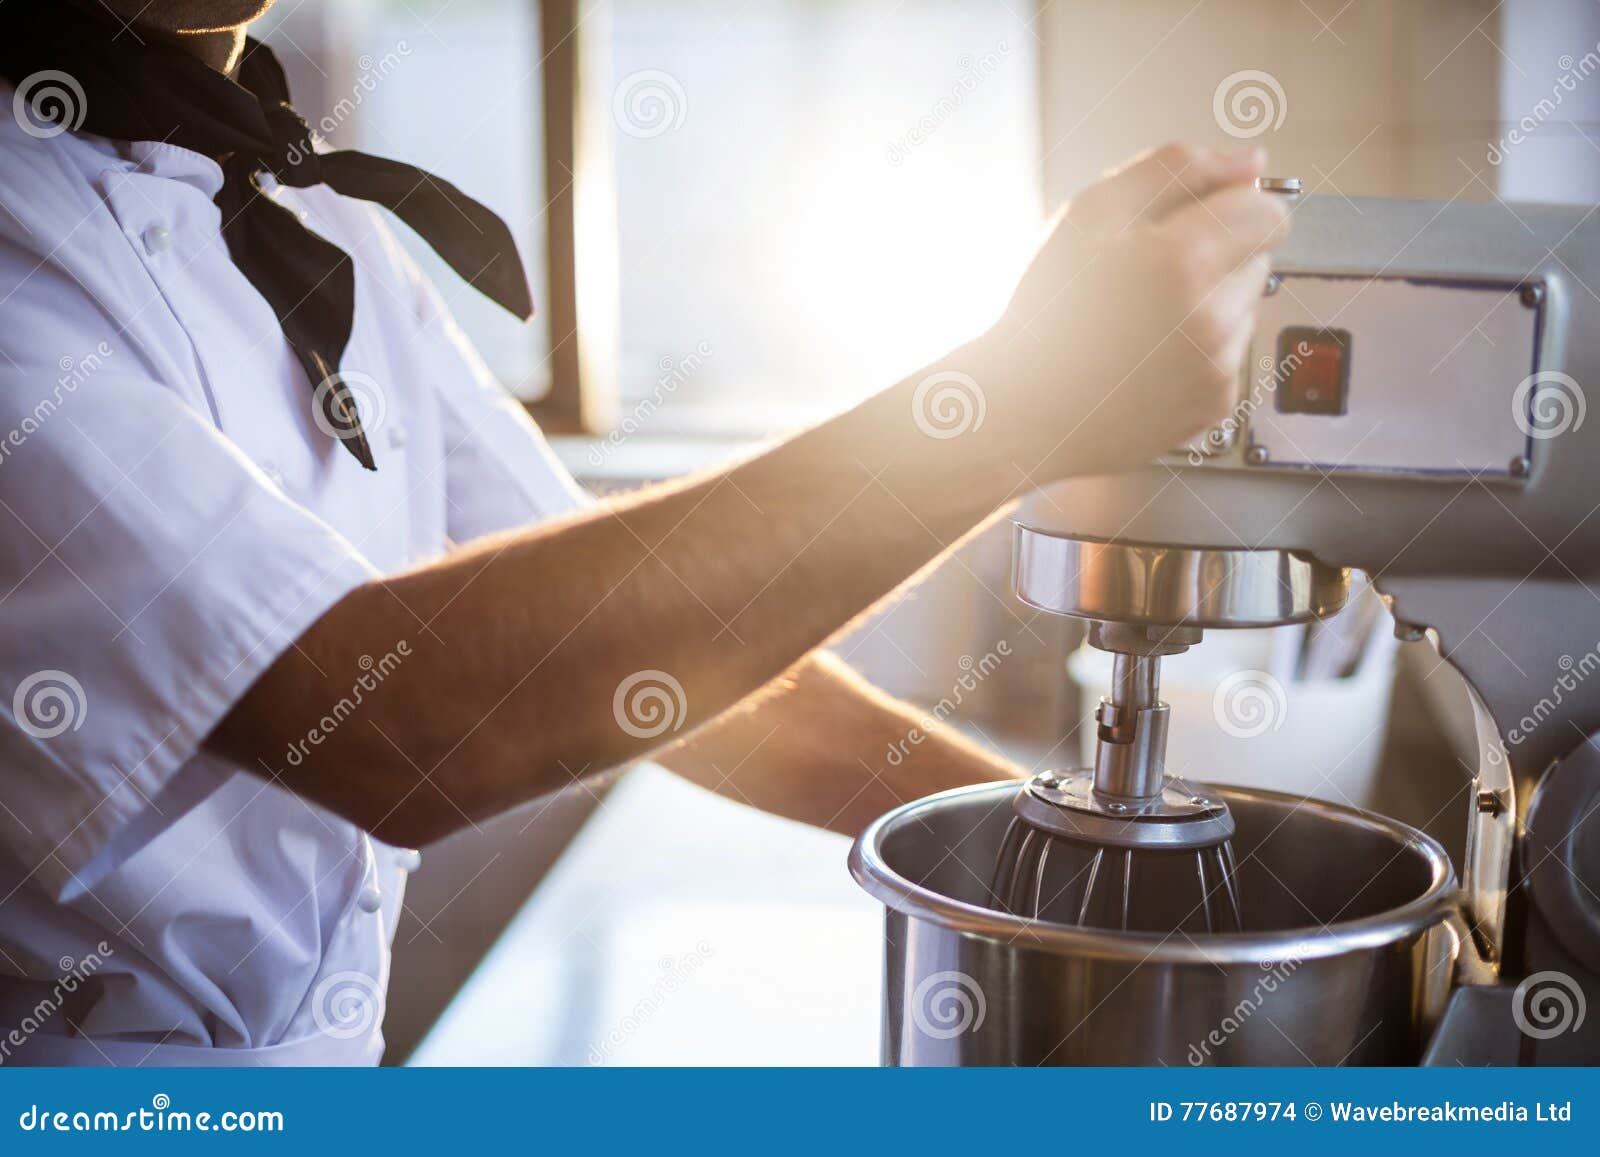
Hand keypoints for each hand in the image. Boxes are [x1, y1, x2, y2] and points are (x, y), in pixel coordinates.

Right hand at [984, 143, 1289, 477]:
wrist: (1025, 410)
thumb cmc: (1046, 314)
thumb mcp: (1089, 214)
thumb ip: (1175, 169)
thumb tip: (1251, 161)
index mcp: (1182, 261)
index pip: (1267, 210)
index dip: (1232, 205)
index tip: (1197, 217)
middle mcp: (1211, 318)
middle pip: (1259, 256)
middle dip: (1218, 252)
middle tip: (1151, 273)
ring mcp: (1218, 366)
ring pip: (1246, 305)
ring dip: (1211, 299)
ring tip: (1144, 318)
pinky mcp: (1217, 401)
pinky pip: (1232, 351)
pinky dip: (1202, 345)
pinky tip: (1150, 352)